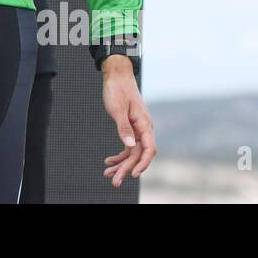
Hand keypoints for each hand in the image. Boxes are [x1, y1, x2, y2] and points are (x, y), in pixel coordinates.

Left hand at [100, 56, 155, 185]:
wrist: (117, 75)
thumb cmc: (118, 90)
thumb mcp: (118, 109)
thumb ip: (124, 128)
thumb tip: (130, 145)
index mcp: (144, 124)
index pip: (149, 149)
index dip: (142, 163)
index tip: (132, 174)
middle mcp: (143, 128)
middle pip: (138, 154)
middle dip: (126, 169)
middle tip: (114, 182)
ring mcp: (137, 129)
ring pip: (132, 152)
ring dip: (121, 164)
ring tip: (108, 175)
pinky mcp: (130, 127)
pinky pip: (127, 146)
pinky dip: (119, 154)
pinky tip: (108, 161)